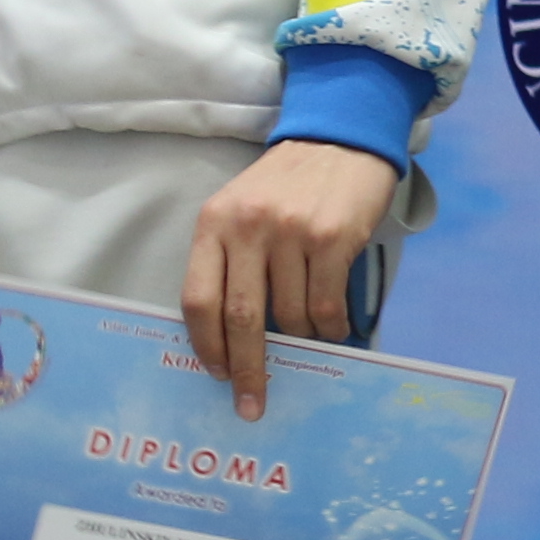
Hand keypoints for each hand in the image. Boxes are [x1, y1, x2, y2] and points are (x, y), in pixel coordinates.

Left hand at [182, 140, 398, 422]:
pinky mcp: (334, 237)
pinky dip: (331, 327)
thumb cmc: (287, 183)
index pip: (197, 299)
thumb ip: (230, 258)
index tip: (217, 375)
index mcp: (214, 223)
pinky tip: (335, 329)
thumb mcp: (241, 209)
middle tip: (252, 402)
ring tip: (310, 339)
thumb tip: (232, 334)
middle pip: (240, 316)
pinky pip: (327, 304)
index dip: (205, 345)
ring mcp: (292, 232)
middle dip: (248, 368)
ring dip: (301, 339)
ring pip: (290, 314)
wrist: (342, 136)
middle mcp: (248, 227)